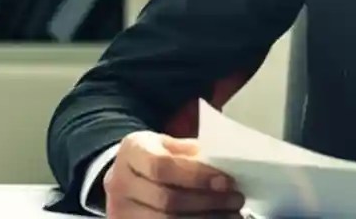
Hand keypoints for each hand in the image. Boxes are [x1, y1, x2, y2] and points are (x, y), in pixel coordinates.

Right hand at [103, 130, 246, 217]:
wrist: (126, 175)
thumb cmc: (157, 156)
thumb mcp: (171, 144)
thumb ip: (193, 153)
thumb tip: (226, 166)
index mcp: (132, 151)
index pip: (162, 167)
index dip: (196, 177)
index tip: (226, 181)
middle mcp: (119, 183)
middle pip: (166, 200)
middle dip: (207, 202)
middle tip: (236, 200)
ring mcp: (121, 212)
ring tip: (233, 216)